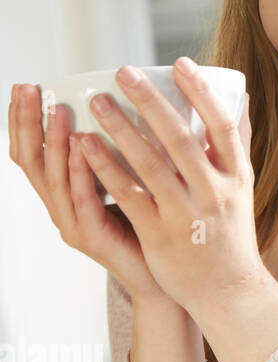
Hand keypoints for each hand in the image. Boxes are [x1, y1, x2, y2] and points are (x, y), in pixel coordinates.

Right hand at [8, 82, 171, 304]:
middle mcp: (62, 206)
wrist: (169, 277)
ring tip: (56, 110)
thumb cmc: (154, 223)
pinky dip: (81, 173)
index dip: (25, 119)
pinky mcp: (93, 238)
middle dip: (27, 122)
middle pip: (32, 160)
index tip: (27, 84)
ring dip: (55, 141)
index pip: (35, 150)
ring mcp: (73, 224)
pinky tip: (83, 148)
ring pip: (54, 179)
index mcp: (67, 190)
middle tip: (28, 89)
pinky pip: (83, 201)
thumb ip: (126, 147)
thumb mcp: (133, 178)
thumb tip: (141, 100)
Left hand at [75, 58, 263, 316]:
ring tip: (97, 102)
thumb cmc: (231, 233)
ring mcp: (186, 214)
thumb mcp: (242, 186)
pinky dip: (107, 169)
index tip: (181, 63)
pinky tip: (86, 146)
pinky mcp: (160, 234)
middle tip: (124, 72)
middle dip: (150, 102)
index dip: (202, 93)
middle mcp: (214, 192)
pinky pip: (129, 196)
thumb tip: (240, 98)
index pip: (222, 127)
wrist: (228, 288)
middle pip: (180, 139)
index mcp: (236, 176)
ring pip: (150, 165)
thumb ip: (238, 143)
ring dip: (120, 129)